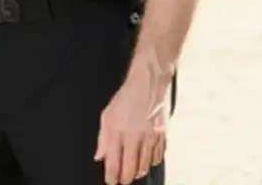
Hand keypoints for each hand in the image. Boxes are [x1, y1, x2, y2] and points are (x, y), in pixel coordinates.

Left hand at [94, 68, 168, 183]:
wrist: (148, 85)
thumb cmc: (126, 99)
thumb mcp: (106, 116)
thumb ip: (102, 139)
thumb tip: (99, 156)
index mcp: (118, 131)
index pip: (114, 161)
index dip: (112, 176)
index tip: (110, 181)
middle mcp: (135, 136)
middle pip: (132, 168)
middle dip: (125, 178)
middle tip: (121, 181)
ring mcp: (151, 137)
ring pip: (146, 165)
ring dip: (138, 172)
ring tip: (132, 173)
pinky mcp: (162, 136)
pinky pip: (158, 157)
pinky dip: (151, 163)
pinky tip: (146, 162)